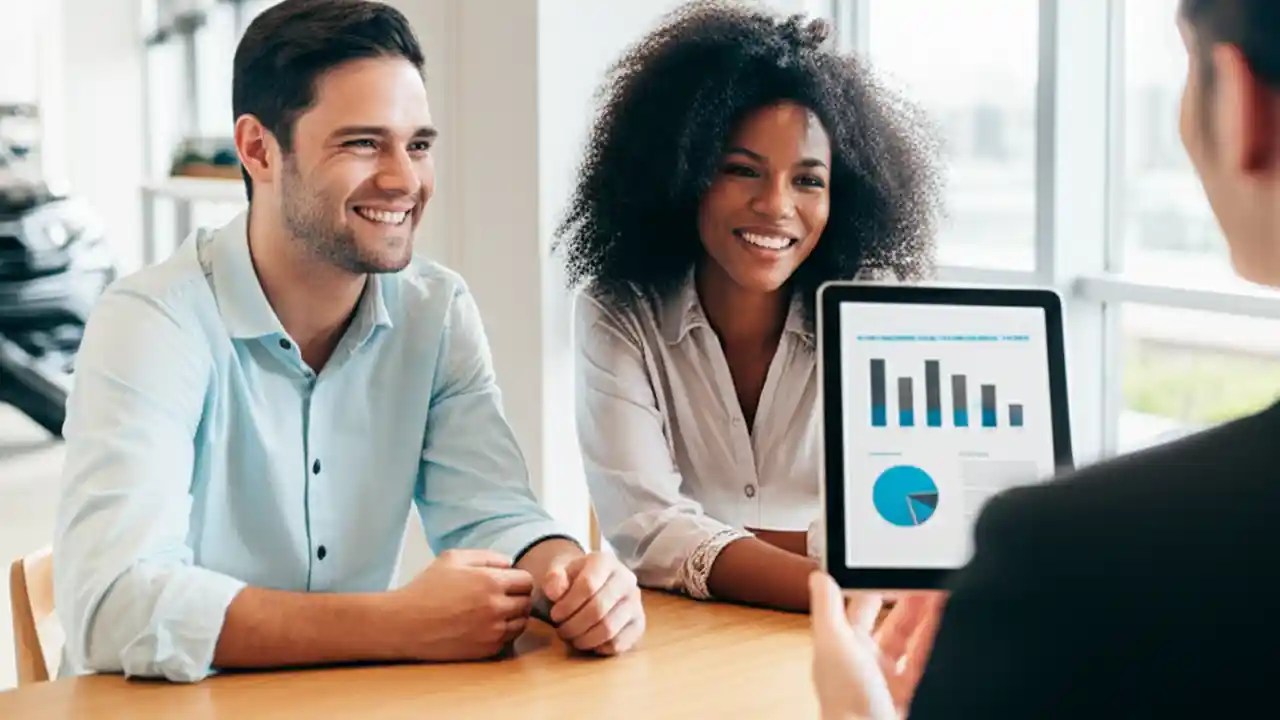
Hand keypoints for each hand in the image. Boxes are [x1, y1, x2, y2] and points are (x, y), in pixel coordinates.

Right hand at [391, 549, 534, 660]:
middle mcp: (496, 607)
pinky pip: (508, 640)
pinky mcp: (486, 649)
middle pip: (527, 603)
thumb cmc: (426, 588)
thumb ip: (486, 556)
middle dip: (517, 598)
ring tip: (494, 612)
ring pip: (522, 623)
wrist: (405, 623)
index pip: (527, 581)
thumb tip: (509, 563)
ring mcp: (492, 631)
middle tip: (501, 597)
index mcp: (491, 581)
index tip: (506, 582)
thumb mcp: (453, 558)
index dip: (517, 580)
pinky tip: (486, 626)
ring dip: (513, 617)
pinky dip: (503, 633)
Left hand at [542, 552, 644, 654]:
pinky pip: (619, 643)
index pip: (588, 585)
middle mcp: (626, 579)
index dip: (567, 605)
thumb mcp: (558, 573)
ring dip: (584, 639)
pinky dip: (599, 648)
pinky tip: (589, 641)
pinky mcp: (639, 623)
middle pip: (598, 609)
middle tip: (561, 630)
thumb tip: (556, 592)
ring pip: (608, 629)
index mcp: (605, 561)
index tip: (555, 614)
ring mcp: (636, 602)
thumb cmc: (571, 580)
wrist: (588, 584)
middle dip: (573, 626)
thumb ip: (553, 579)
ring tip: (572, 637)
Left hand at [809, 572, 944, 719]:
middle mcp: (868, 663)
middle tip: (924, 577)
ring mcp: (892, 679)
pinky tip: (947, 621)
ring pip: (915, 640)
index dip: (876, 587)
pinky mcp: (915, 692)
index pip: (860, 609)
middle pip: (893, 624)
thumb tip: (819, 575)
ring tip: (940, 591)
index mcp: (843, 649)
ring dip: (927, 616)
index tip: (892, 567)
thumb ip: (827, 608)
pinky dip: (939, 638)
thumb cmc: (845, 702)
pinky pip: (929, 659)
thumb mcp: (832, 646)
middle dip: (909, 600)